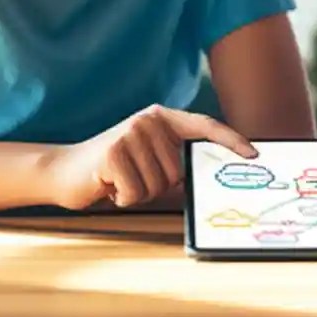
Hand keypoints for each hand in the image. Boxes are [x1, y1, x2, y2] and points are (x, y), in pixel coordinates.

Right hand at [45, 105, 256, 209]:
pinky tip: (109, 186)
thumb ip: (174, 160)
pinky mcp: (114, 154)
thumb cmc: (112, 170)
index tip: (253, 153)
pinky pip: (138, 193)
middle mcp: (147, 120)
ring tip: (119, 179)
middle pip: (177, 171)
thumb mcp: (147, 159)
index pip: (203, 125)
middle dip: (157, 185)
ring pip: (158, 185)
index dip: (230, 139)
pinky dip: (124, 198)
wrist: (63, 171)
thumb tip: (208, 175)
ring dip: (139, 192)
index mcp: (160, 118)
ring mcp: (130, 134)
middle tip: (132, 177)